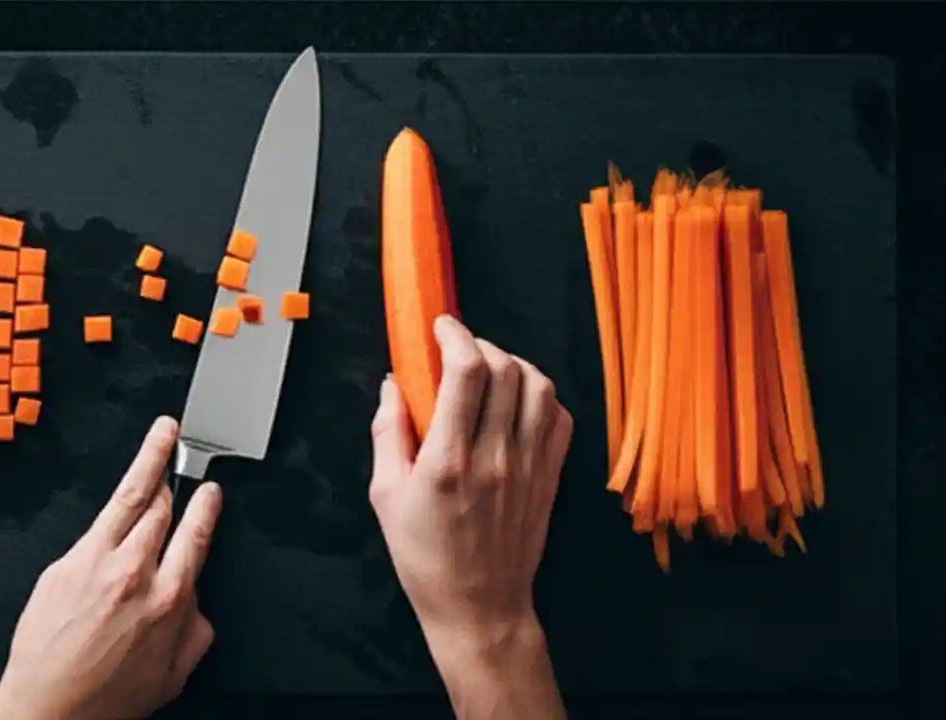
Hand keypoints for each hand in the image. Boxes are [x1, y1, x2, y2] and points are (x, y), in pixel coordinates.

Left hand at [0, 417, 221, 719]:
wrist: (46, 712)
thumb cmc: (106, 699)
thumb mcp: (172, 675)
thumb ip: (194, 632)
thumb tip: (197, 603)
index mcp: (169, 600)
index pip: (194, 536)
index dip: (205, 506)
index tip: (211, 490)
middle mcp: (135, 574)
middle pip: (162, 509)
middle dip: (177, 473)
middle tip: (186, 445)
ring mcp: (96, 564)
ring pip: (130, 498)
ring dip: (150, 459)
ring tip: (162, 434)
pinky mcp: (64, 565)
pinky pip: (96, 522)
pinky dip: (115, 500)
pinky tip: (124, 487)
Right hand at [369, 315, 570, 718]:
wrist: (479, 608)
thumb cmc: (424, 558)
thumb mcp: (385, 496)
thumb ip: (388, 433)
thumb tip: (392, 383)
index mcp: (448, 460)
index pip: (466, 372)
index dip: (456, 335)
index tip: (442, 326)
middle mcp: (495, 457)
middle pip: (506, 370)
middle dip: (481, 345)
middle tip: (460, 350)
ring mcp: (529, 467)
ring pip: (540, 388)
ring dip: (515, 364)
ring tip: (492, 370)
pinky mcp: (550, 479)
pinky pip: (560, 419)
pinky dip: (542, 396)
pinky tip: (520, 400)